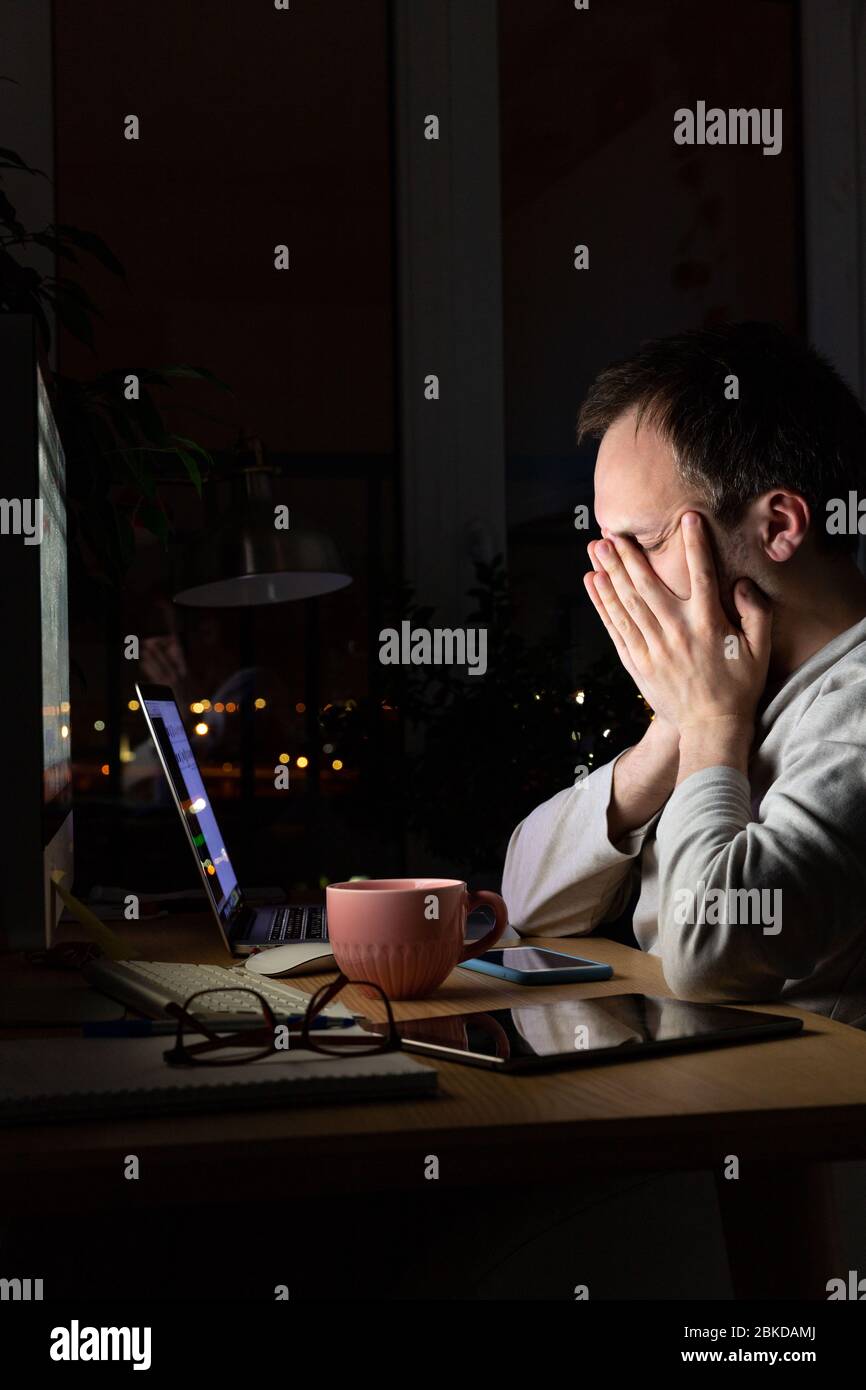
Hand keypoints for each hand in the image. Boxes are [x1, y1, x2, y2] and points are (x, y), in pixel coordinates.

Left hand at [583, 513, 771, 733]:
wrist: (710, 727)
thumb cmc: (738, 685)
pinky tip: (592, 583)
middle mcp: (677, 633)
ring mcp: (653, 648)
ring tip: (595, 548)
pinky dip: (602, 604)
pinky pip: (615, 627)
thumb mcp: (760, 650)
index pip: (702, 575)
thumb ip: (756, 612)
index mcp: (709, 625)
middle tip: (612, 531)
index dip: (695, 545)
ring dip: (609, 573)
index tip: (687, 518)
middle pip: (648, 586)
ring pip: (626, 603)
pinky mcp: (637, 662)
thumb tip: (742, 582)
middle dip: (628, 556)